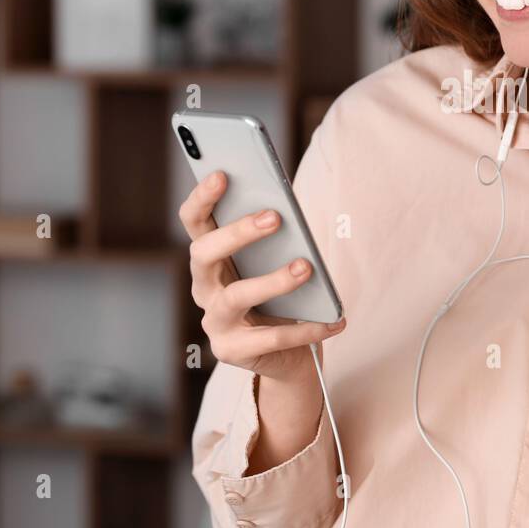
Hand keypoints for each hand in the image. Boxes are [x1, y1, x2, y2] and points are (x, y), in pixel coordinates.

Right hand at [177, 170, 346, 380]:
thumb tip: (287, 210)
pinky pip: (270, 338)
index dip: (202, 198)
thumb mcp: (277, 263)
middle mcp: (205, 287)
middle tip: (274, 217)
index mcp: (211, 258)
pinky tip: (334, 320)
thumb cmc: (283, 296)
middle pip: (204, 254)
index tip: (223, 174)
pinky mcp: (231, 351)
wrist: (289, 353)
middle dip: (237, 233)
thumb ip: (276, 238)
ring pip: (236, 296)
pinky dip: (306, 328)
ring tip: (306, 267)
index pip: (194, 222)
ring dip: (273, 280)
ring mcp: (214, 322)